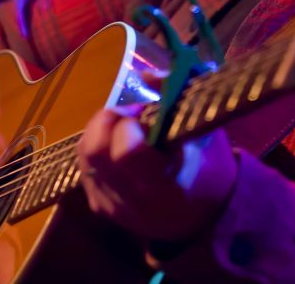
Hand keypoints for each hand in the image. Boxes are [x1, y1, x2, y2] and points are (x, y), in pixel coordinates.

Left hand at [77, 106, 237, 242]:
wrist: (204, 218)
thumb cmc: (209, 171)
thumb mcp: (207, 134)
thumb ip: (178, 100)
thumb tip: (146, 75)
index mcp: (165, 192)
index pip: (126, 153)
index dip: (130, 123)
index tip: (146, 112)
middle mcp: (132, 205)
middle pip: (96, 151)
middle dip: (109, 119)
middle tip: (130, 114)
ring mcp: (111, 207)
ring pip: (85, 155)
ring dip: (101, 130)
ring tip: (126, 127)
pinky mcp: (98, 205)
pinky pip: (84, 165)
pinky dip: (97, 145)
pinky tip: (117, 142)